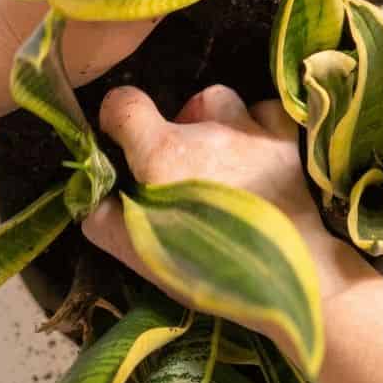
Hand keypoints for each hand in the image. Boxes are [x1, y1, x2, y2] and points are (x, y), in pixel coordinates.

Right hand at [81, 85, 382, 327]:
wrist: (289, 280)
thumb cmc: (209, 272)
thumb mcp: (139, 256)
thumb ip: (105, 220)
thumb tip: (93, 198)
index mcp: (163, 154)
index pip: (124, 103)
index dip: (118, 117)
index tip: (122, 139)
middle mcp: (207, 132)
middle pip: (181, 108)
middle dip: (175, 133)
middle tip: (182, 174)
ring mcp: (251, 132)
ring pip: (223, 101)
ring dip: (216, 122)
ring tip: (220, 159)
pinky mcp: (287, 142)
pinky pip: (266, 112)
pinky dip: (258, 126)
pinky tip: (256, 153)